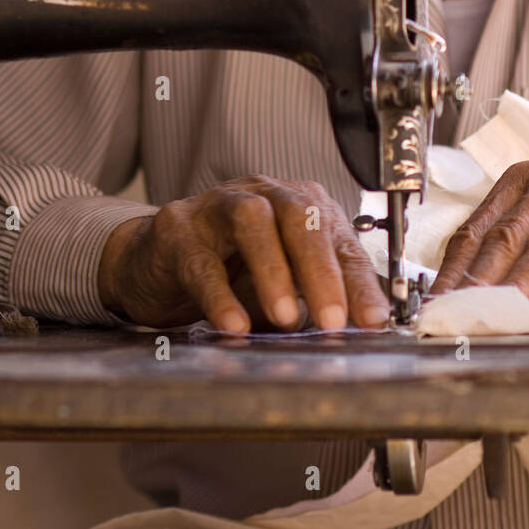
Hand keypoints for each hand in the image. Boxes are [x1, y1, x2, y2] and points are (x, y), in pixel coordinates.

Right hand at [98, 175, 389, 332]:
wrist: (155, 259)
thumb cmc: (228, 268)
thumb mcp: (279, 286)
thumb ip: (309, 302)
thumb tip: (347, 332)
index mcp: (300, 207)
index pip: (339, 242)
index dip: (358, 282)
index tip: (373, 321)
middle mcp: (265, 196)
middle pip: (301, 218)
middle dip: (321, 271)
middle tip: (332, 320)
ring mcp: (218, 206)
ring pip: (253, 221)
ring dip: (273, 270)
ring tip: (284, 318)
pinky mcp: (178, 228)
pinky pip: (201, 259)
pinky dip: (219, 295)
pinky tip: (233, 324)